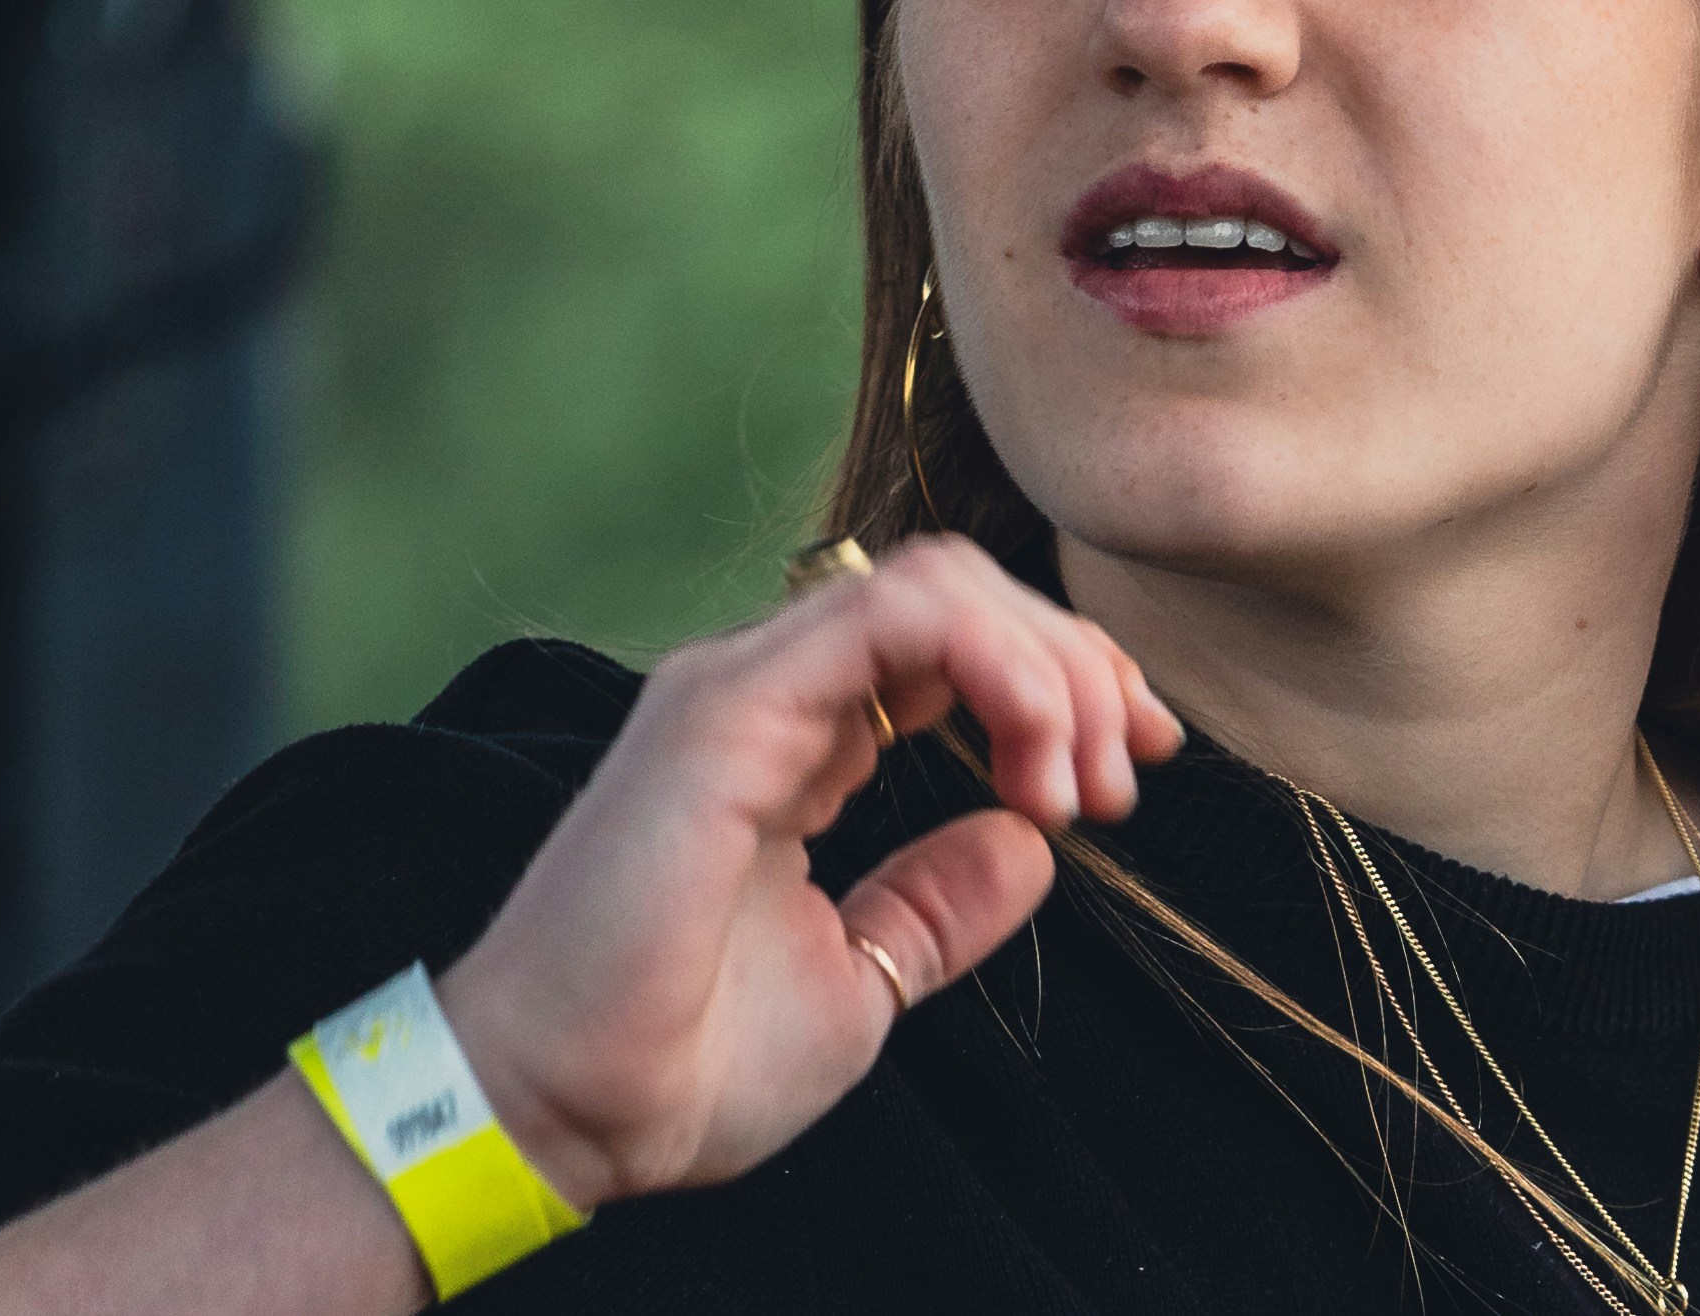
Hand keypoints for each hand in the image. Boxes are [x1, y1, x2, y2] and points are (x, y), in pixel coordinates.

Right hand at [431, 536, 1180, 1210]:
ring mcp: (741, 685)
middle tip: (1130, 773)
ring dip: (1048, 666)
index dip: (1066, 681)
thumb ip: (939, 901)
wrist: (564, 1116)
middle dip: (1079, 666)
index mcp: (800, 736)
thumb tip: (1029, 844)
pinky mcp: (726, 706)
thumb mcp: (862, 977)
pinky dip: (994, 665)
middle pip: (963, 595)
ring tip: (1082, 780)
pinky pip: (889, 617)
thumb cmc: (681, 1060)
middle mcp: (770, 688)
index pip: (955, 641)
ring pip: (937, 584)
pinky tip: (1031, 758)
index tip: (1136, 767)